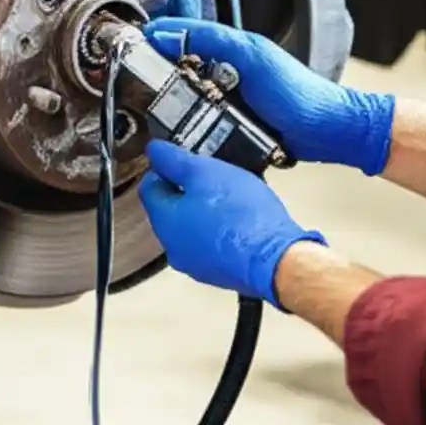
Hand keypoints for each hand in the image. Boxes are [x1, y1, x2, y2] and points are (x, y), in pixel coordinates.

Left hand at [138, 141, 325, 308]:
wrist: (276, 259)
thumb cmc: (243, 217)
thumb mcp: (206, 173)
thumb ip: (175, 160)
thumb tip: (155, 151)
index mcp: (165, 221)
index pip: (149, 187)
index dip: (167, 168)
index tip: (186, 159)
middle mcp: (174, 247)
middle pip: (173, 209)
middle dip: (191, 191)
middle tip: (216, 177)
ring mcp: (198, 264)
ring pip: (194, 228)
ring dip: (208, 211)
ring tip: (235, 198)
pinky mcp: (220, 273)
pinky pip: (214, 244)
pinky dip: (224, 231)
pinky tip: (244, 221)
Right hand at [143, 18, 395, 175]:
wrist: (325, 132)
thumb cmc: (300, 93)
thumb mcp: (252, 56)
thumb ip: (212, 39)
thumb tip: (169, 32)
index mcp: (231, 47)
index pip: (184, 31)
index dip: (158, 33)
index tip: (131, 40)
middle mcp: (227, 71)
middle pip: (179, 67)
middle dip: (158, 71)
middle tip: (135, 73)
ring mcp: (228, 100)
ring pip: (186, 98)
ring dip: (171, 102)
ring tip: (153, 104)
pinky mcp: (230, 126)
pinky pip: (199, 124)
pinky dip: (188, 126)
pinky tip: (177, 130)